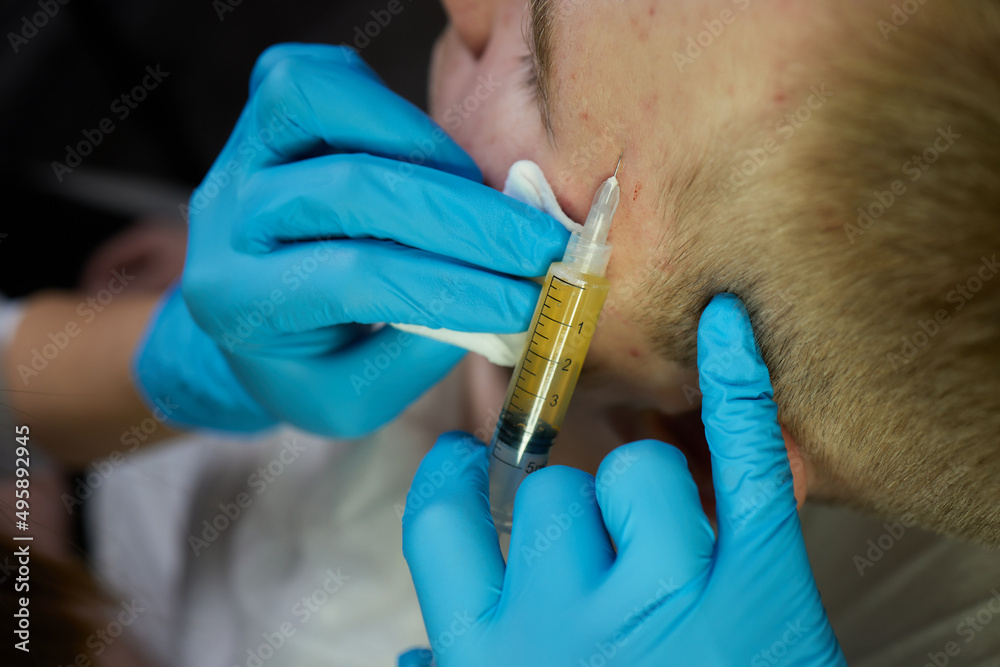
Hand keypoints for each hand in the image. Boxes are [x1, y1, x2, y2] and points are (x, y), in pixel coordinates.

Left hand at [145, 43, 567, 435]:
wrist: (245, 316)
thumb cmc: (304, 363)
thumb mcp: (352, 397)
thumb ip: (418, 353)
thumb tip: (504, 298)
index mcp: (240, 302)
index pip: (359, 280)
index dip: (457, 287)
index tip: (529, 303)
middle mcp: (226, 218)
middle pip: (353, 191)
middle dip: (466, 219)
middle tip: (540, 248)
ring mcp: (242, 152)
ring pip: (324, 107)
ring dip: (426, 149)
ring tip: (488, 196)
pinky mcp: (265, 111)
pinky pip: (326, 77)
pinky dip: (391, 108)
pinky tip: (438, 161)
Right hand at [401, 294, 845, 665]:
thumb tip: (410, 655)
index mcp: (491, 652)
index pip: (441, 520)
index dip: (452, 478)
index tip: (466, 461)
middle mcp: (567, 618)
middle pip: (550, 491)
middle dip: (573, 513)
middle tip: (603, 554)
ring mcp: (670, 596)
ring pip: (639, 473)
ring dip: (649, 500)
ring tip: (670, 553)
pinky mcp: (763, 586)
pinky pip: (749, 463)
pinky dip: (742, 385)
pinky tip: (725, 327)